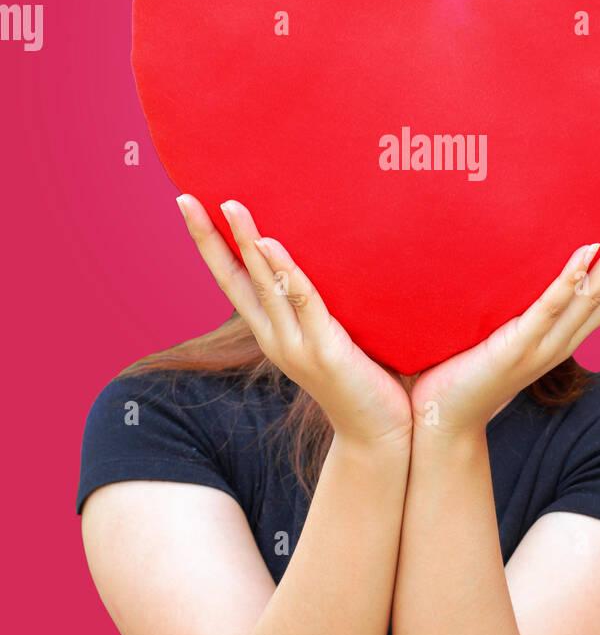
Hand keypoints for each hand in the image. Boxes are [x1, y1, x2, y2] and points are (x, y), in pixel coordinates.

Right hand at [176, 196, 413, 446]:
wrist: (379, 435)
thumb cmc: (363, 381)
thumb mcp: (332, 337)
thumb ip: (321, 306)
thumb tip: (335, 255)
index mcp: (272, 333)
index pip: (233, 280)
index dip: (210, 245)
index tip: (190, 206)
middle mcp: (275, 338)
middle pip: (233, 278)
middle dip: (209, 237)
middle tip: (186, 198)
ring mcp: (296, 345)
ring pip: (264, 284)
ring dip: (247, 242)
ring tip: (231, 205)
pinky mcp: (325, 351)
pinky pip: (303, 301)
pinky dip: (285, 271)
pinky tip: (271, 243)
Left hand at [410, 214, 599, 435]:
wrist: (441, 420)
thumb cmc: (464, 370)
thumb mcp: (502, 331)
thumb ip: (518, 303)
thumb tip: (514, 255)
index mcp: (563, 336)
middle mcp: (562, 340)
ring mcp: (542, 345)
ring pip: (590, 296)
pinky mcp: (514, 347)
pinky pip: (548, 309)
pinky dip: (570, 279)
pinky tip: (586, 250)